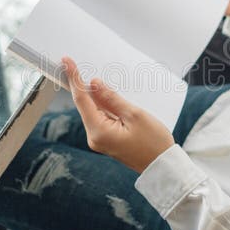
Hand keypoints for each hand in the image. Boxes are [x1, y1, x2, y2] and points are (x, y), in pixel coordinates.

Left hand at [62, 57, 174, 172]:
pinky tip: (108, 95)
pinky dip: (103, 105)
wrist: (162, 166)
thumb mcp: (134, 115)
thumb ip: (111, 98)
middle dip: (83, 85)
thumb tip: (94, 84)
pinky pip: (101, 117)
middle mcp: (94, 137)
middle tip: (77, 64)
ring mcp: (100, 139)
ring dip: (96, 95)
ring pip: (94, 110)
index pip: (81, 99)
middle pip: (85, 105)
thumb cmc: (153, 142)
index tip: (66, 62)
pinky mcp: (106, 139)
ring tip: (101, 79)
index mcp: (99, 131)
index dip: (74, 79)